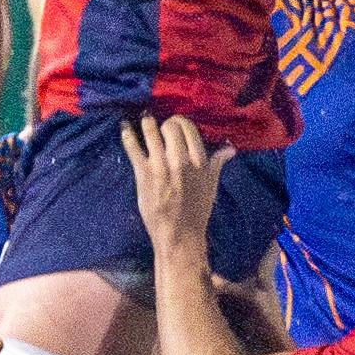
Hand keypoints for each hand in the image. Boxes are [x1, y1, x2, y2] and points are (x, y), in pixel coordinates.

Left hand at [128, 114, 216, 258]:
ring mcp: (160, 165)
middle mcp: (180, 159)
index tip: (174, 126)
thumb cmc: (197, 211)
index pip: (188, 128)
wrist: (179, 234)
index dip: (180, 122)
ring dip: (146, 123)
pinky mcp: (143, 173)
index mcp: (199, 161)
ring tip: (143, 120)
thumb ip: (217, 163)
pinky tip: (124, 126)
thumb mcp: (211, 185)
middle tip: (160, 128)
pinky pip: (133, 147)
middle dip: (164, 124)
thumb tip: (230, 149)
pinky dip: (127, 134)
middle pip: (170, 126)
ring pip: (151, 132)